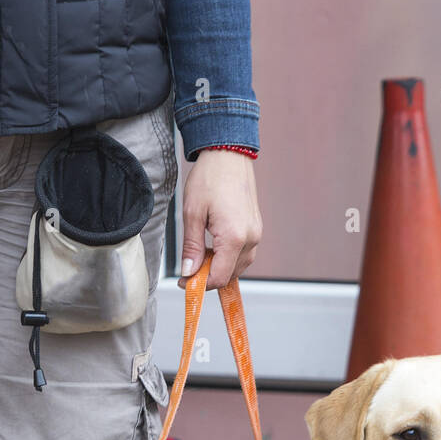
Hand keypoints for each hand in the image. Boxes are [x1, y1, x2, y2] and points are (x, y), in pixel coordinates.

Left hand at [178, 148, 261, 290]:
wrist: (229, 154)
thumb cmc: (210, 177)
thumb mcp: (192, 214)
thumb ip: (191, 247)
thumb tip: (188, 272)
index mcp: (234, 237)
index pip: (219, 278)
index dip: (199, 284)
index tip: (184, 281)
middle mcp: (250, 239)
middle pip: (229, 276)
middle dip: (208, 277)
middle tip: (189, 267)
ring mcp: (256, 235)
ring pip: (237, 267)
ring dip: (219, 268)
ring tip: (201, 253)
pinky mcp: (256, 230)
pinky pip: (243, 255)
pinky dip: (228, 258)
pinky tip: (214, 247)